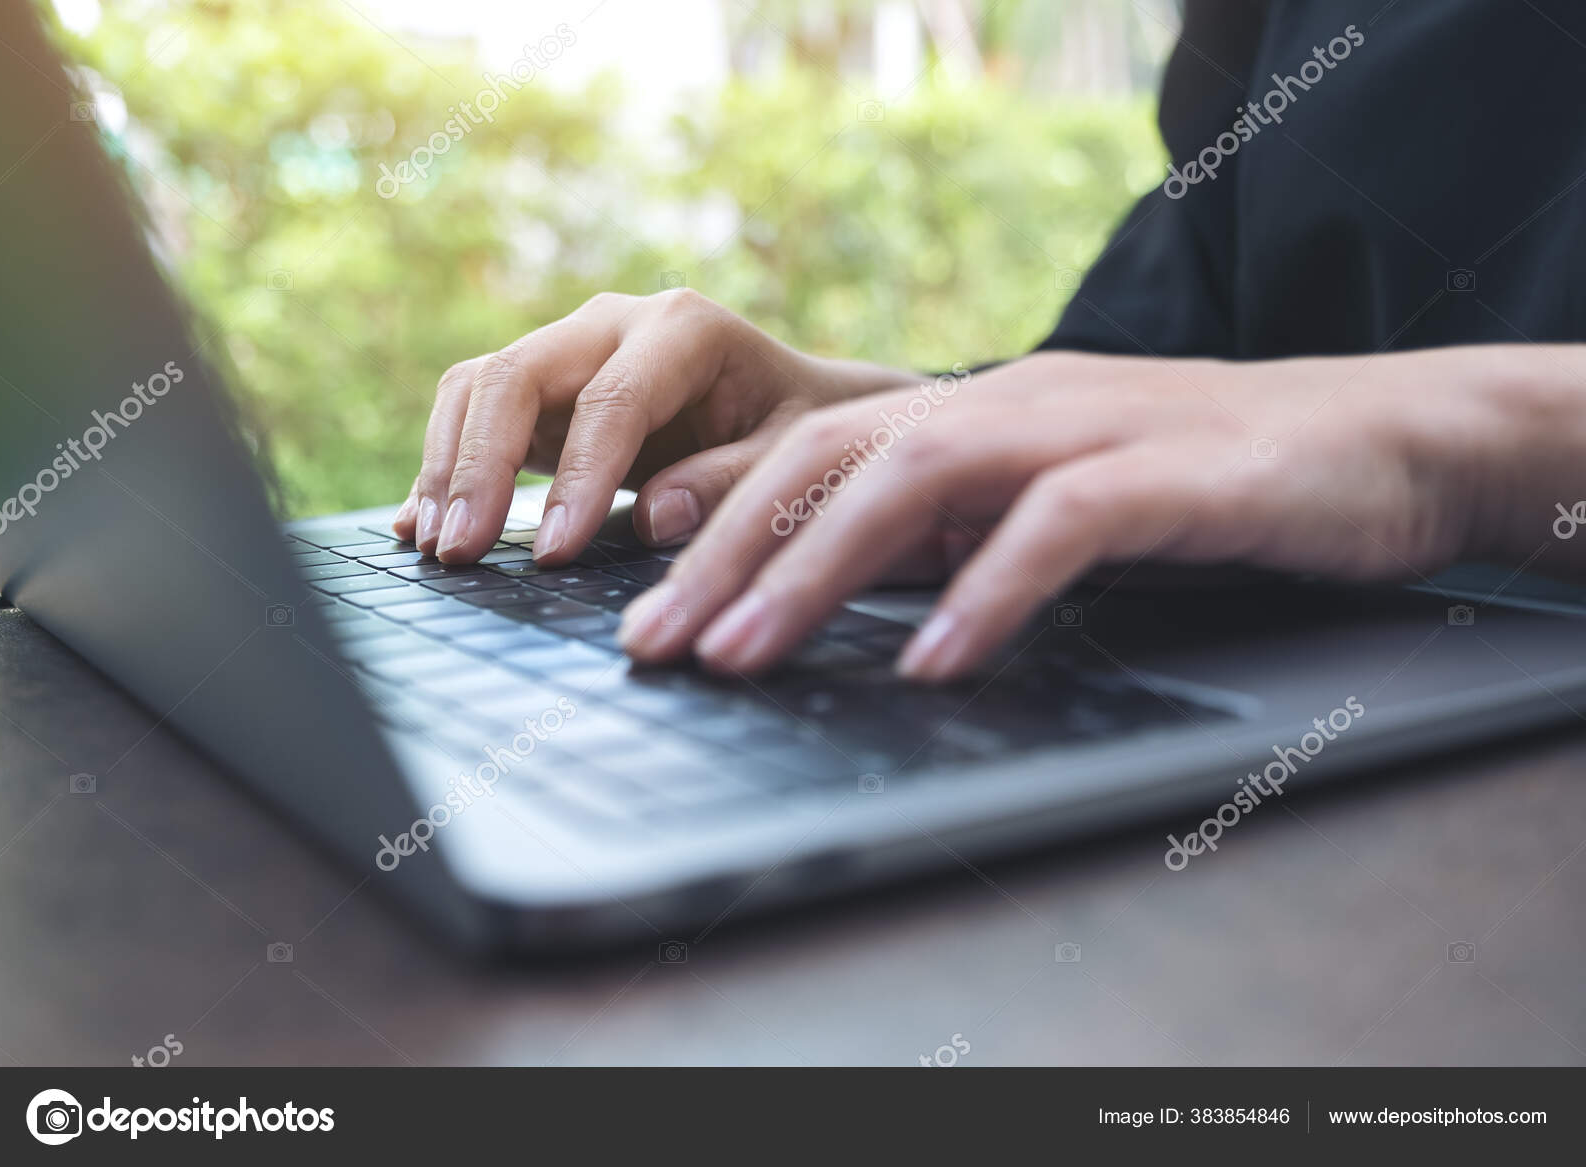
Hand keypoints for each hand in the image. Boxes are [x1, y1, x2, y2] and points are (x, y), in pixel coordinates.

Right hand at [391, 288, 911, 562]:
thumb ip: (734, 483)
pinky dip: (444, 465)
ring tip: (439, 549)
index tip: (552, 553)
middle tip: (463, 553)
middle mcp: (612, 324)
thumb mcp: (796, 458)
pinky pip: (473, 412)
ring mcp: (568, 350)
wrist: (786, 403)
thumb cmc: (795, 430)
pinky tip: (421, 526)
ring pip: (478, 387)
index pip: (612, 400)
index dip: (577, 478)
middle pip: (517, 375)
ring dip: (447, 467)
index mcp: (684, 329)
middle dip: (481, 466)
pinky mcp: (543, 389)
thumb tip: (653, 518)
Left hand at [615, 347, 1528, 679]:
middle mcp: (1012, 402)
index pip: (817, 449)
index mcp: (977, 410)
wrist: (1386, 439)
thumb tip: (842, 582)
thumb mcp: (1050, 498)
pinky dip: (988, 592)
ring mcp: (1090, 426)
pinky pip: (1059, 525)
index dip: (718, 516)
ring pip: (919, 475)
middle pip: (835, 457)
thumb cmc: (1206, 480)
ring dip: (818, 569)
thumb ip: (955, 527)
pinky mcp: (1175, 471)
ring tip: (746, 652)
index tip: (639, 591)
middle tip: (654, 642)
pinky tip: (935, 663)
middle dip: (729, 552)